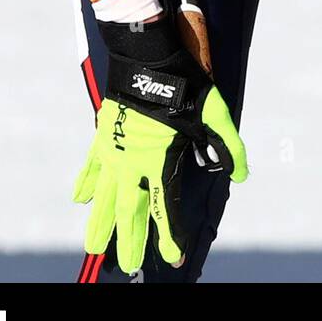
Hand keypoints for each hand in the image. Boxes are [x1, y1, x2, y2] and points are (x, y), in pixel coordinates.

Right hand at [73, 15, 247, 273]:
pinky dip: (85, 183)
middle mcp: (132, 163)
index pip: (164, 209)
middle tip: (130, 265)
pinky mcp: (102, 135)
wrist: (147, 56)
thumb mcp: (214, 113)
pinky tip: (79, 200)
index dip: (170, 237)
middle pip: (129, 211)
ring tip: (94, 247)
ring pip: (105, 196)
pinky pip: (90, 165)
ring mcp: (113, 150)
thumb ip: (228, 145)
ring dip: (100, 223)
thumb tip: (241, 175)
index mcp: (159, 161)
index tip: (174, 257)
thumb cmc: (184, 83)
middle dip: (130, 241)